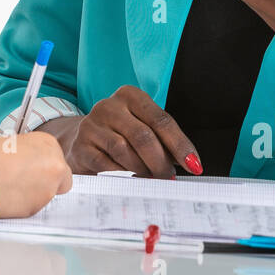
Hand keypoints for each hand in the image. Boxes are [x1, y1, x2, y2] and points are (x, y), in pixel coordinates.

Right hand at [0, 132, 72, 217]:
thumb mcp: (10, 143)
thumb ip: (25, 153)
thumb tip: (24, 162)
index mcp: (48, 144)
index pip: (55, 156)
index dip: (40, 163)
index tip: (29, 165)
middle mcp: (54, 166)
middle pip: (60, 178)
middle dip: (46, 180)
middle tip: (24, 179)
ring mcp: (47, 190)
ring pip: (46, 194)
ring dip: (32, 193)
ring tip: (8, 187)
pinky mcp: (35, 209)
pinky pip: (32, 206)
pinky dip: (21, 204)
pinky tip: (5, 197)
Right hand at [42, 85, 199, 177]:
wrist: (81, 141)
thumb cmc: (121, 135)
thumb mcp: (142, 128)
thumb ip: (163, 141)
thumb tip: (188, 164)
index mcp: (130, 96)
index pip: (161, 120)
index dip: (180, 144)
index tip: (194, 165)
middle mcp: (109, 106)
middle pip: (143, 136)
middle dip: (161, 162)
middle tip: (169, 177)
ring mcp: (91, 125)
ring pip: (125, 151)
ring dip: (142, 170)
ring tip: (150, 178)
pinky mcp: (80, 146)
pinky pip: (106, 165)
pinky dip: (122, 175)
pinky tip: (128, 178)